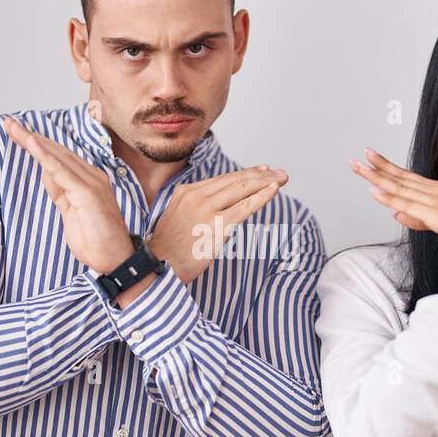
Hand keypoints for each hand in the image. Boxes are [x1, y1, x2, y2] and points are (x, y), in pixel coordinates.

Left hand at [2, 115, 134, 271]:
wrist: (116, 260)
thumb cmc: (97, 241)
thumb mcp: (71, 212)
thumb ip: (61, 192)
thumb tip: (47, 173)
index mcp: (88, 181)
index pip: (59, 158)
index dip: (38, 145)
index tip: (17, 134)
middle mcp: (92, 177)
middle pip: (56, 151)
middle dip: (30, 137)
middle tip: (9, 124)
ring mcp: (91, 183)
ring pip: (57, 156)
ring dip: (33, 141)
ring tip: (14, 128)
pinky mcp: (88, 193)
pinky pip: (62, 171)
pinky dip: (45, 157)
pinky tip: (32, 144)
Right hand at [149, 165, 288, 283]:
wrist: (156, 266)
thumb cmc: (167, 249)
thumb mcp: (177, 218)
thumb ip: (197, 208)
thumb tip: (221, 206)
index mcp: (186, 192)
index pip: (222, 179)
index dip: (244, 173)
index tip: (261, 170)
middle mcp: (196, 196)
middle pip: (234, 181)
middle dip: (260, 175)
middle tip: (279, 172)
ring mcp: (206, 210)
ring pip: (241, 190)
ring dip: (265, 182)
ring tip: (281, 178)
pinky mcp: (216, 226)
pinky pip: (244, 208)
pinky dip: (261, 197)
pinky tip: (273, 191)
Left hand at [349, 148, 437, 253]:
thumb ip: (418, 220)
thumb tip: (395, 214)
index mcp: (437, 191)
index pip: (407, 177)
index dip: (387, 168)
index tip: (371, 159)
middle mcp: (435, 191)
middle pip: (400, 177)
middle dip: (377, 166)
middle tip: (358, 157)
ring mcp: (435, 201)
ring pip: (400, 187)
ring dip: (377, 177)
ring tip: (359, 167)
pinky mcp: (437, 215)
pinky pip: (408, 205)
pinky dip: (390, 198)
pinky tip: (375, 192)